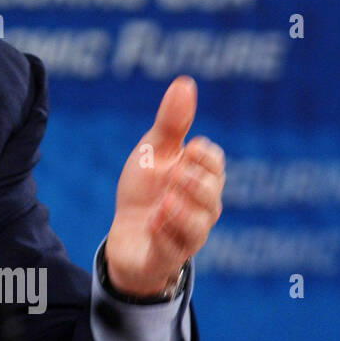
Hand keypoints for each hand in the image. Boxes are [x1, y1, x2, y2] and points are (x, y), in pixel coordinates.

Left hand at [105, 75, 224, 296]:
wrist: (125, 235)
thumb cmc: (146, 190)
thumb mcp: (154, 152)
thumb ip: (172, 122)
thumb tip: (185, 82)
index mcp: (200, 179)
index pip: (214, 163)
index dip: (205, 156)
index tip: (190, 147)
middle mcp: (201, 208)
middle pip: (210, 194)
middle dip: (195, 183)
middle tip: (176, 175)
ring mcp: (187, 235)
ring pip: (197, 225)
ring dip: (182, 211)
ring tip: (165, 201)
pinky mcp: (167, 257)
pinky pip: (173, 249)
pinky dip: (163, 234)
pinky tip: (152, 222)